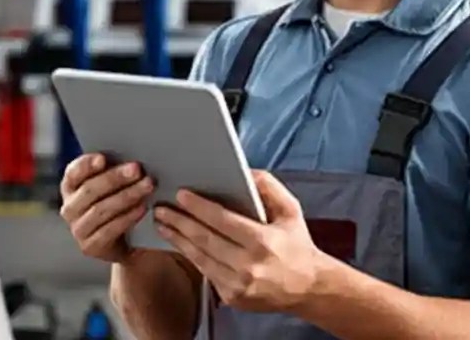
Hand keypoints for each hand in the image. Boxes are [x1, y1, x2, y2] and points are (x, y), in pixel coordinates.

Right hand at [59, 153, 154, 262]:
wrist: (124, 241)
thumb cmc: (118, 202)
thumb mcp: (114, 184)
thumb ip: (115, 170)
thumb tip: (131, 159)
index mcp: (71, 187)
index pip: (73, 173)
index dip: (86, 165)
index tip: (103, 158)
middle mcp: (69, 208)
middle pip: (89, 190)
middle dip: (115, 178)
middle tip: (137, 169)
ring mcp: (78, 229)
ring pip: (101, 209)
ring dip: (126, 196)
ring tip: (147, 186)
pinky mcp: (90, 246)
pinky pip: (109, 230)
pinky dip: (128, 217)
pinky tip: (142, 207)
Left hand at [153, 170, 329, 313]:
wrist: (308, 288)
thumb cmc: (297, 245)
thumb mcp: (290, 210)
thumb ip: (268, 186)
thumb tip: (243, 171)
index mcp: (264, 242)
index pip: (222, 220)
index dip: (199, 207)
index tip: (181, 195)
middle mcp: (249, 266)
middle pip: (204, 240)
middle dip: (179, 222)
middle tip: (161, 208)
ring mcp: (239, 285)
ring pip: (199, 258)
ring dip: (178, 239)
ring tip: (163, 224)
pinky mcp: (232, 297)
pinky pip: (205, 272)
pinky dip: (191, 256)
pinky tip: (181, 243)